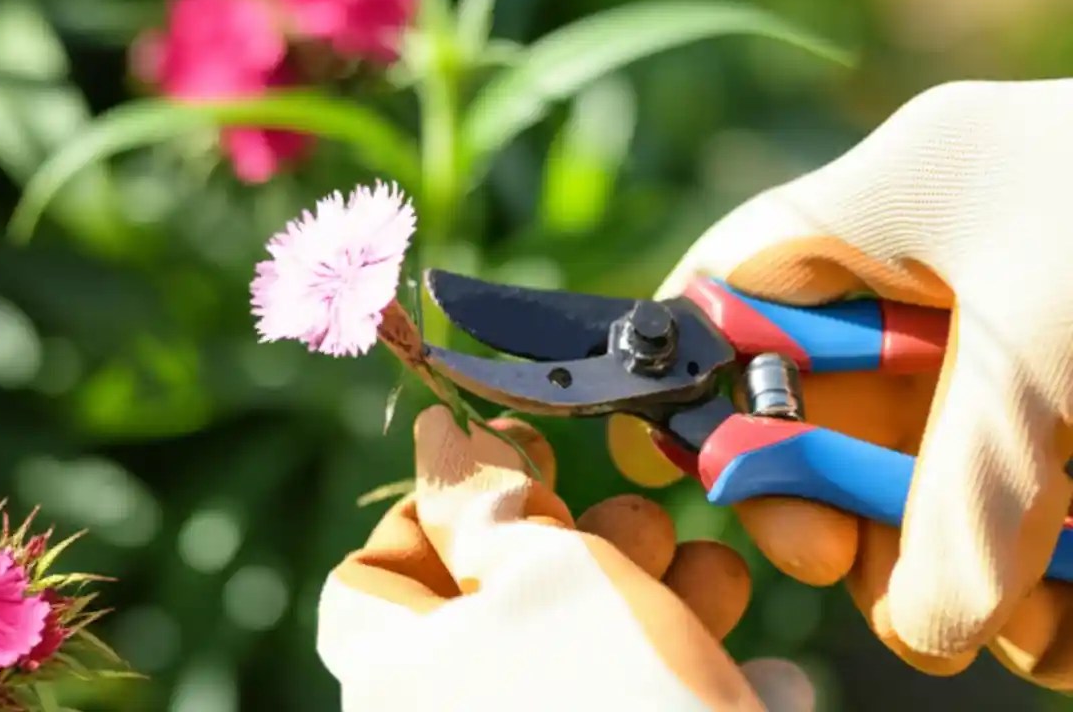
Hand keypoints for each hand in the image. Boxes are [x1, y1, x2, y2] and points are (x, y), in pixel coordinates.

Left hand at [318, 405, 813, 710]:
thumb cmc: (619, 692)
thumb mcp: (547, 568)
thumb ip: (482, 496)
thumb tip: (436, 434)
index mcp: (396, 675)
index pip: (372, 573)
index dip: (437, 505)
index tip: (512, 460)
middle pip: (485, 601)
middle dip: (572, 538)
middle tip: (632, 513)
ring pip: (569, 647)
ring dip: (645, 591)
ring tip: (705, 570)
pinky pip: (629, 702)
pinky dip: (683, 665)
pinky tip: (748, 651)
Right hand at [608, 79, 1072, 685]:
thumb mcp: (1051, 348)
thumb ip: (969, 490)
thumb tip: (927, 626)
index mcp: (898, 198)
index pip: (738, 278)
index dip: (695, 371)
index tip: (677, 469)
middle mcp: (946, 265)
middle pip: (829, 400)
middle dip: (838, 499)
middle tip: (846, 565)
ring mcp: (1021, 336)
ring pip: (937, 470)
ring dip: (962, 562)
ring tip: (1023, 626)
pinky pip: (1027, 497)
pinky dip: (1044, 572)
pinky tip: (1070, 625)